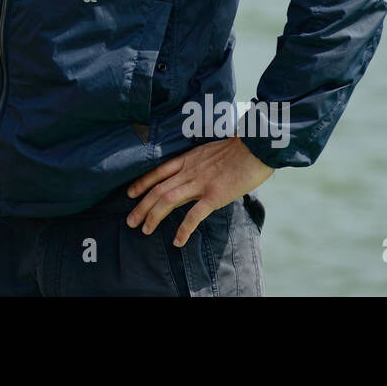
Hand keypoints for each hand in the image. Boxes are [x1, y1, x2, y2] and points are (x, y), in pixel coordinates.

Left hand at [125, 136, 273, 246]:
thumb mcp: (211, 150)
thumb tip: (196, 172)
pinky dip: (183, 229)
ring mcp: (200, 183)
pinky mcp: (214, 195)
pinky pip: (194, 215)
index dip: (142, 183)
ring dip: (153, 216)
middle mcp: (189, 171)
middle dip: (141, 206)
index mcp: (188, 159)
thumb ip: (200, 162)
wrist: (256, 146)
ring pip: (168, 200)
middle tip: (130, 221)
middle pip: (158, 189)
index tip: (130, 193)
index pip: (158, 172)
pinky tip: (177, 241)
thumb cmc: (239, 148)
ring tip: (144, 230)